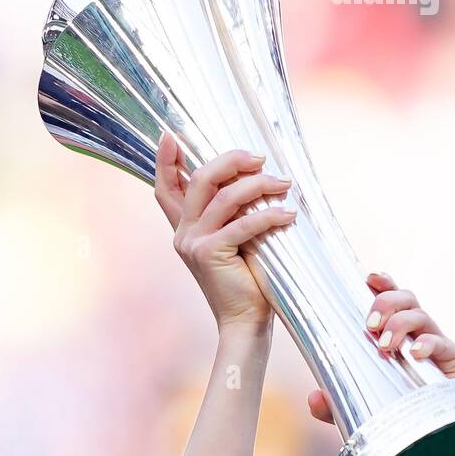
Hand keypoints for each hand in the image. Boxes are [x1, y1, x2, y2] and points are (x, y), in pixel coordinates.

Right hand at [154, 131, 294, 330]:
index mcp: (185, 226)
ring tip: (284, 184)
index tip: (171, 135)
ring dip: (258, 185)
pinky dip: (269, 215)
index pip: (166, 187)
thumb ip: (234, 212)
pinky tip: (288, 215)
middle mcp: (183, 232)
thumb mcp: (238, 237)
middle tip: (261, 158)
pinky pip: (242, 223)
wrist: (246, 320)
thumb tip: (256, 173)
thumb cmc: (249, 277)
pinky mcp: (208, 254)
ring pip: (223, 197)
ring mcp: (192, 243)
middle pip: (200, 179)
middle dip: (231, 161)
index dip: (166, 160)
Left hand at [307, 271, 454, 422]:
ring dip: (401, 323)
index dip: (384, 284)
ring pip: (422, 316)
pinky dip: (429, 344)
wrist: (432, 440)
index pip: (392, 299)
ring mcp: (439, 345)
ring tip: (385, 345)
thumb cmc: (398, 413)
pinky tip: (415, 353)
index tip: (370, 278)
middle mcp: (419, 333)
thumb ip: (336, 404)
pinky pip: (446, 344)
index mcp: (399, 334)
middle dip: (387, 303)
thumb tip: (314, 398)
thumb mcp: (359, 409)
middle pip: (407, 299)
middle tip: (371, 324)